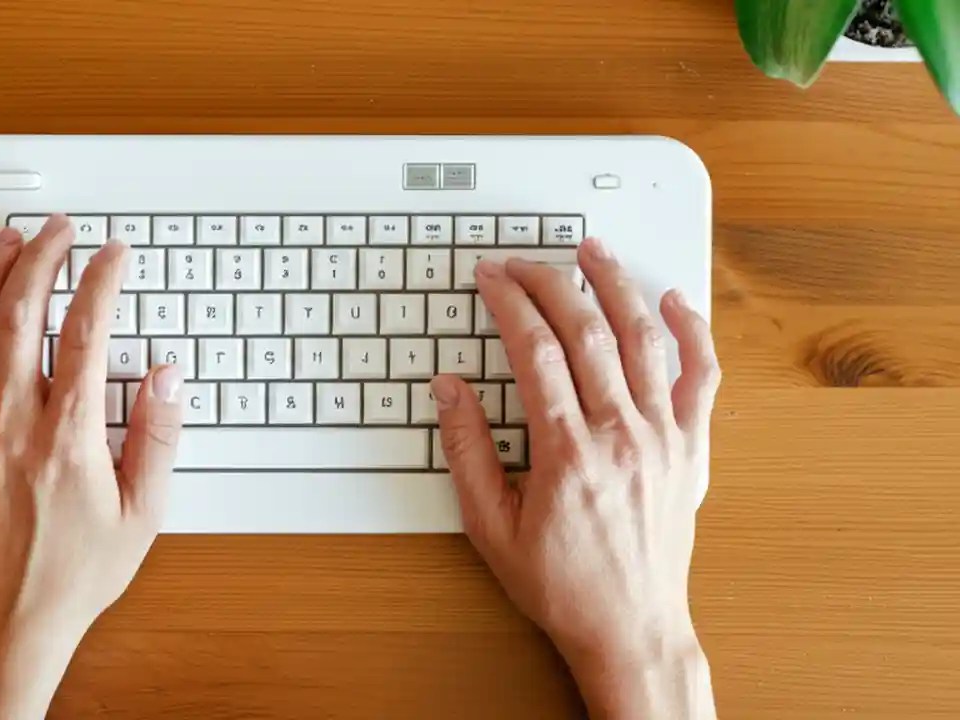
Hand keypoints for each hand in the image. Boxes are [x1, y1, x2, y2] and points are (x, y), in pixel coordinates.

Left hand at [0, 215, 183, 719]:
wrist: (11, 613)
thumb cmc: (77, 568)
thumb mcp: (144, 511)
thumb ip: (158, 437)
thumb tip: (168, 376)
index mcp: (65, 437)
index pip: (82, 333)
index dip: (100, 281)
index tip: (113, 254)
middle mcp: (11, 422)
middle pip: (16, 313)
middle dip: (40, 256)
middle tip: (61, 230)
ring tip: (9, 241)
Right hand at [432, 238, 718, 718]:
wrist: (630, 627)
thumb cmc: (561, 584)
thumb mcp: (490, 527)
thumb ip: (467, 452)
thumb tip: (450, 390)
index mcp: (567, 453)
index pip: (536, 350)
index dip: (509, 303)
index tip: (491, 277)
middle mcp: (621, 434)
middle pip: (586, 330)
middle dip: (549, 282)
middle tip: (522, 261)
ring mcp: (663, 437)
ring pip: (643, 338)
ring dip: (616, 284)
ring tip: (592, 248)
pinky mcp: (691, 448)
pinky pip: (701, 376)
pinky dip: (691, 332)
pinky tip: (673, 301)